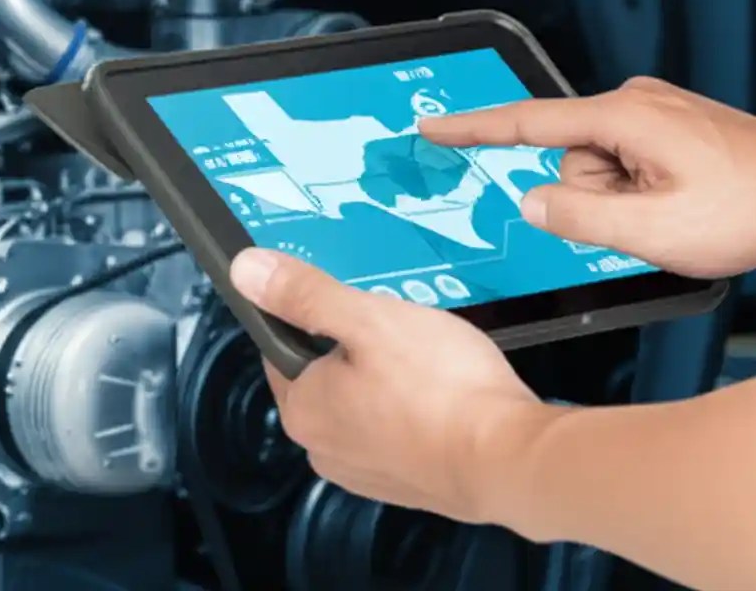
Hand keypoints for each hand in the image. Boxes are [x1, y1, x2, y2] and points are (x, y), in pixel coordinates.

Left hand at [229, 248, 553, 522]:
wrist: (508, 459)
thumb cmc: (440, 388)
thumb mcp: (367, 318)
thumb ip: (304, 293)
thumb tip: (247, 271)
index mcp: (302, 410)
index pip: (282, 349)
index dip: (315, 318)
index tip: (351, 306)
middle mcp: (324, 450)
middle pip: (325, 377)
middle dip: (358, 348)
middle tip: (399, 331)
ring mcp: (367, 473)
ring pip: (364, 404)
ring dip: (389, 379)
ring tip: (429, 361)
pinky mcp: (408, 485)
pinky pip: (398, 431)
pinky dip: (416, 411)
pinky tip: (446, 394)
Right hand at [419, 76, 755, 277]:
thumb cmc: (751, 207)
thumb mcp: (651, 230)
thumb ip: (576, 217)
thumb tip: (531, 202)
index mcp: (623, 118)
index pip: (526, 123)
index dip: (472, 129)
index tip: (431, 128)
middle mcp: (635, 103)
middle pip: (568, 162)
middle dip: (594, 199)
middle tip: (650, 216)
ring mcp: (654, 113)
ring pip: (596, 169)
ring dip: (622, 199)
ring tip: (675, 208)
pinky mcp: (667, 127)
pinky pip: (623, 164)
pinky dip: (639, 190)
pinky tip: (681, 199)